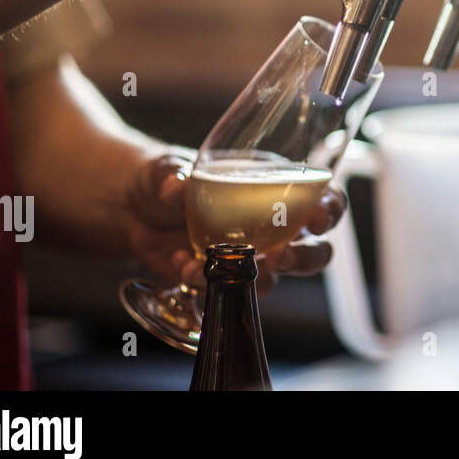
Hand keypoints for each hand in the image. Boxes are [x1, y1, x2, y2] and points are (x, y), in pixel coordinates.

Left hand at [129, 153, 347, 296]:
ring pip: (277, 278)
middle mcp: (274, 225)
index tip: (318, 218)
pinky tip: (181, 265)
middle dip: (306, 257)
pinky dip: (206, 283)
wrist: (129, 208)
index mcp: (277, 186)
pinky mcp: (223, 279)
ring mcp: (250, 256)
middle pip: (315, 249)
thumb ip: (173, 173)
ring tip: (218, 269)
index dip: (329, 209)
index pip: (323, 199)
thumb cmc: (166, 176)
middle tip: (280, 258)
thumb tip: (175, 187)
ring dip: (255, 280)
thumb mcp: (168, 167)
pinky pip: (230, 291)